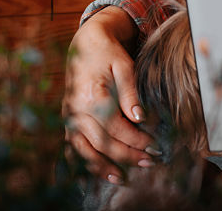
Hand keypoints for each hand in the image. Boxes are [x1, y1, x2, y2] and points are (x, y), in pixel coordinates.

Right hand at [63, 6, 155, 181]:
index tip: (154, 146)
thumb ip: (130, 92)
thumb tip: (140, 118)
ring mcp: (69, 116)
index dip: (136, 141)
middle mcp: (76, 109)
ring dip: (102, 167)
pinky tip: (95, 171)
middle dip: (126, 156)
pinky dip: (83, 161)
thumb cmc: (107, 53)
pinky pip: (72, 145)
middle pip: (102, 143)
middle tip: (148, 163)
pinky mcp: (67, 118)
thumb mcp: (124, 65)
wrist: (86, 43)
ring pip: (83, 150)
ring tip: (120, 178)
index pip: (116, 128)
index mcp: (91, 96)